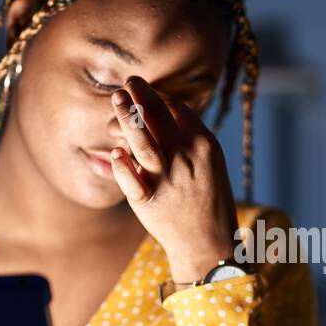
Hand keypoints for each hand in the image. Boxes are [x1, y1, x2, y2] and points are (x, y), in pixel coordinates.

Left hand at [108, 76, 238, 281]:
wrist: (209, 242)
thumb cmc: (207, 199)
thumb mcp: (208, 162)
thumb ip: (186, 137)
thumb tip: (158, 113)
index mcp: (202, 143)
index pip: (175, 108)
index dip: (156, 96)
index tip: (141, 91)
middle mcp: (185, 156)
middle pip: (157, 116)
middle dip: (140, 94)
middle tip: (127, 83)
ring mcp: (167, 178)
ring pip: (142, 141)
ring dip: (127, 117)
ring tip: (116, 98)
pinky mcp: (149, 201)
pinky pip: (133, 181)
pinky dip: (122, 167)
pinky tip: (115, 154)